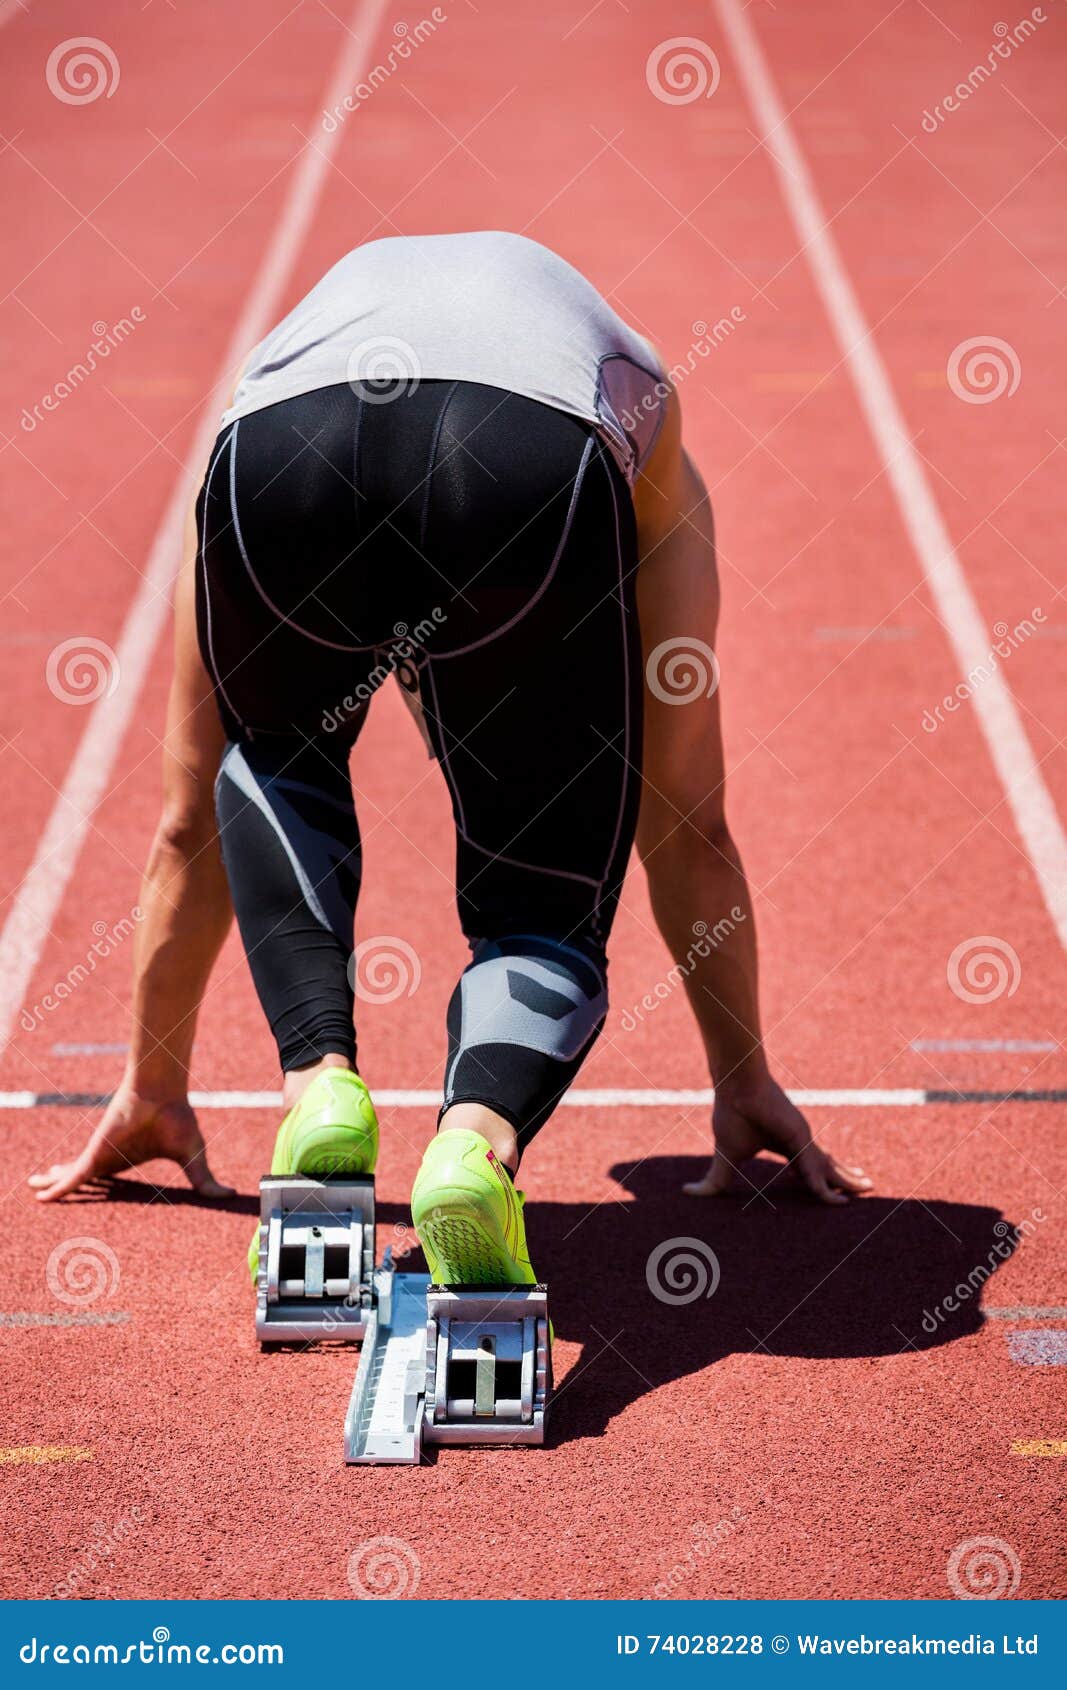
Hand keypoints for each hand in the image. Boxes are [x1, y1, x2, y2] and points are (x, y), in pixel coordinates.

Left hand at [28, 1081, 232, 1201]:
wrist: (162, 1093)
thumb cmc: (177, 1117)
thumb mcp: (192, 1156)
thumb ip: (203, 1179)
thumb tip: (230, 1195)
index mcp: (131, 1160)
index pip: (113, 1180)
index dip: (104, 1190)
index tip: (96, 1199)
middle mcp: (112, 1159)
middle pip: (86, 1178)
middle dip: (68, 1183)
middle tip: (52, 1193)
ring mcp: (101, 1157)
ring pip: (72, 1177)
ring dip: (54, 1183)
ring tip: (35, 1188)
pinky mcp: (95, 1155)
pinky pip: (72, 1178)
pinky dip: (56, 1188)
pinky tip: (40, 1196)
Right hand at [684, 1075, 870, 1204]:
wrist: (736, 1087)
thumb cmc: (731, 1116)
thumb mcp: (725, 1157)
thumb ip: (714, 1180)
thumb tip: (686, 1193)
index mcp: (783, 1146)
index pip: (805, 1168)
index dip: (816, 1180)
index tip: (825, 1192)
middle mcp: (798, 1143)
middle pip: (825, 1166)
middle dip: (842, 1178)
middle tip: (861, 1189)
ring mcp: (803, 1140)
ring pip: (829, 1167)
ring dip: (847, 1182)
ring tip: (867, 1189)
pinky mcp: (801, 1139)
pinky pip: (814, 1170)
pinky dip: (824, 1188)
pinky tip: (836, 1201)